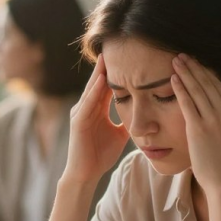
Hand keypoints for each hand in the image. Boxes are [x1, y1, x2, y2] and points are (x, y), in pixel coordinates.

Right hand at [63, 55, 129, 183]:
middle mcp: (86, 107)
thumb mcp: (119, 134)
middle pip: (99, 81)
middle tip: (117, 46)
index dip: (118, 71)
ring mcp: (80, 113)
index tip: (130, 56)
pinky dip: (94, 91)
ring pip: (92, 88)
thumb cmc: (99, 155)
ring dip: (100, 73)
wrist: (85, 174)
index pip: (108, 85)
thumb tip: (142, 114)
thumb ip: (127, 121)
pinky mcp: (78, 122)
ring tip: (108, 56)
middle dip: (107, 65)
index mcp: (97, 109)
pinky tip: (102, 80)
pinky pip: (87, 103)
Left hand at [170, 54, 220, 192]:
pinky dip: (180, 89)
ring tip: (176, 60)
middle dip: (194, 66)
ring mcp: (213, 120)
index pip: (219, 85)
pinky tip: (173, 79)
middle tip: (183, 54)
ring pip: (197, 89)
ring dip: (186, 72)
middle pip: (208, 83)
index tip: (196, 60)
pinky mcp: (198, 129)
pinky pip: (187, 104)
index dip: (206, 70)